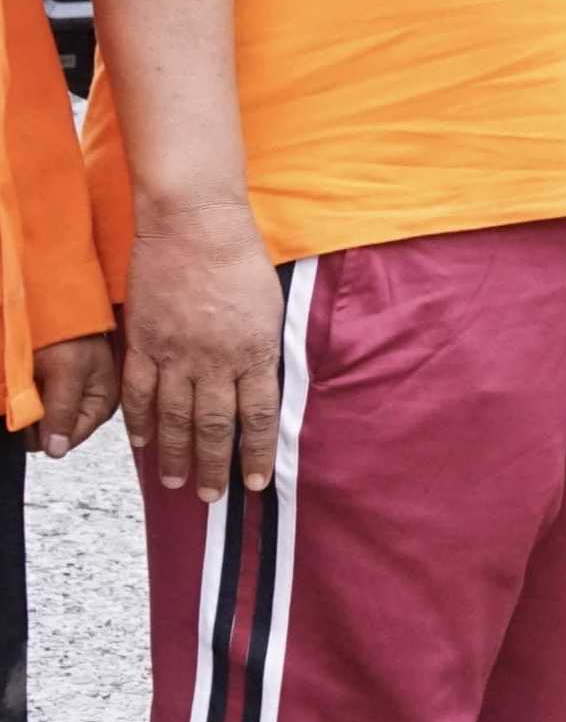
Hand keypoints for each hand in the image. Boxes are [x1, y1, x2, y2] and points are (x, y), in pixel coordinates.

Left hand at [31, 332, 114, 459]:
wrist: (54, 307)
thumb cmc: (69, 333)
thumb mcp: (67, 372)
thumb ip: (62, 412)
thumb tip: (57, 450)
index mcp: (101, 405)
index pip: (69, 439)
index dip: (46, 431)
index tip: (33, 408)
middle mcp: (86, 406)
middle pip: (53, 433)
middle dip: (36, 417)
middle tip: (33, 387)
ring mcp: (67, 400)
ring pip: (39, 422)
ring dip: (28, 406)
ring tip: (31, 379)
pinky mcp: (51, 392)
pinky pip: (32, 407)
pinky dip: (24, 398)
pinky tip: (28, 379)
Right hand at [125, 201, 282, 494]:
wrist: (194, 226)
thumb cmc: (241, 261)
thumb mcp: (270, 310)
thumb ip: (264, 352)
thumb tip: (264, 387)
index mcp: (254, 352)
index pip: (259, 417)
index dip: (257, 453)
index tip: (255, 482)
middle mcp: (215, 360)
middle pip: (215, 427)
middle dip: (215, 466)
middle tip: (211, 496)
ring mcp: (175, 353)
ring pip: (175, 418)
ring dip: (178, 454)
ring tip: (179, 482)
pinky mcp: (144, 342)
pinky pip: (138, 393)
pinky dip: (139, 423)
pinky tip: (142, 445)